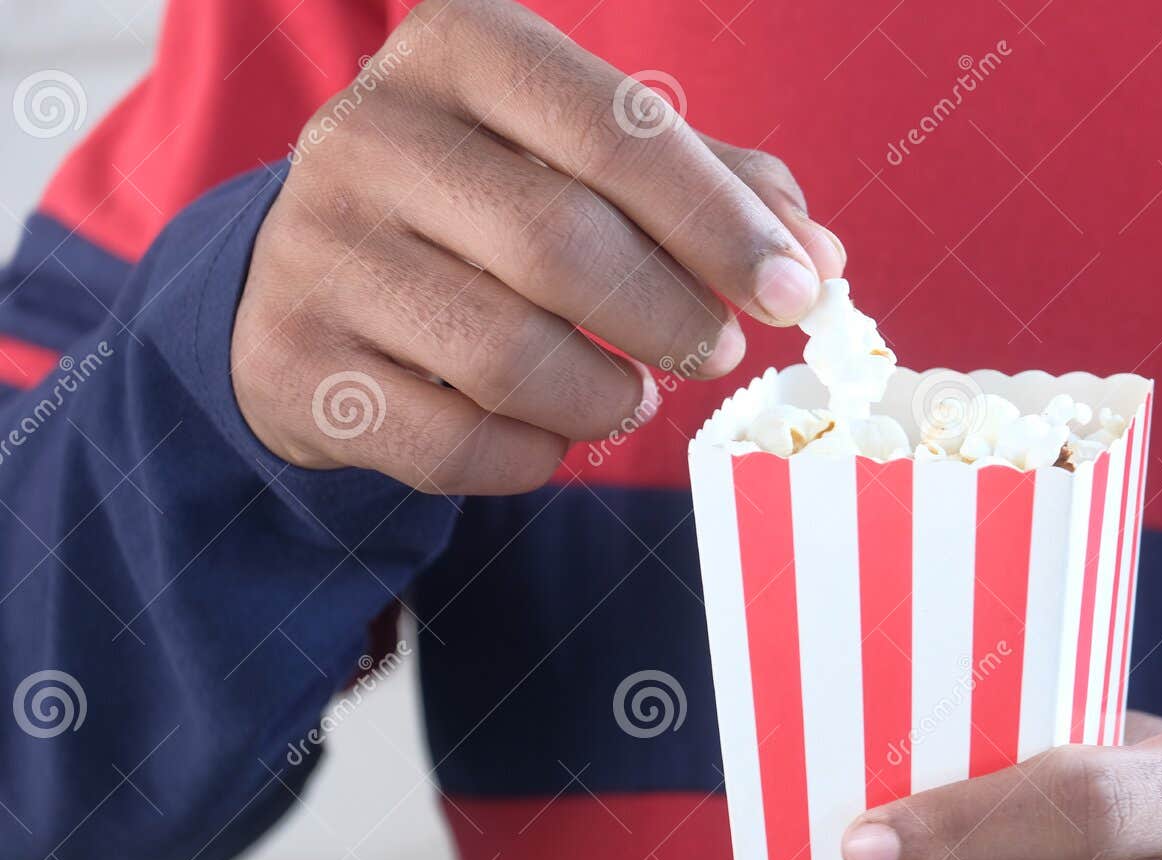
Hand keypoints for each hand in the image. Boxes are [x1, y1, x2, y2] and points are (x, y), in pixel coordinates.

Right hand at [232, 0, 842, 492]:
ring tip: (631, 393)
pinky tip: (550, 432)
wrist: (307, 278)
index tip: (796, 292)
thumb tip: (819, 261)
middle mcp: (368, 134)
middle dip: (670, 316)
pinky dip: (533, 457)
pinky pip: (454, 446)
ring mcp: (317, 253)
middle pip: (563, 247)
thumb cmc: (485, 207)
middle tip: (716, 352)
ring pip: (511, 359)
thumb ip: (707, 190)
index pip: (614, 130)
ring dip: (606, 398)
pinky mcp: (293, 366)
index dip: (719, 221)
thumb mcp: (585, 160)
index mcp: (459, 50)